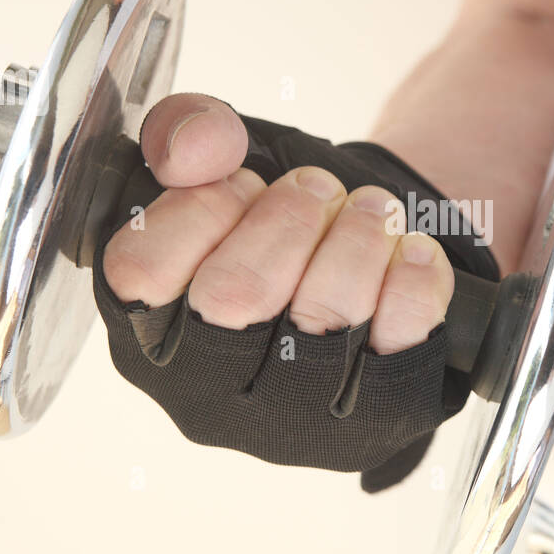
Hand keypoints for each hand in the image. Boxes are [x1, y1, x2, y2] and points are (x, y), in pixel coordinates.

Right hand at [91, 93, 496, 491]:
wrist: (370, 286)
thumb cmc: (279, 236)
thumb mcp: (224, 169)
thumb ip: (186, 131)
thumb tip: (194, 147)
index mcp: (147, 334)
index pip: (141, 269)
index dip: (201, 208)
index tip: (244, 183)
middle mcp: (206, 393)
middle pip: (234, 296)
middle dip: (288, 218)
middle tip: (319, 188)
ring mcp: (289, 421)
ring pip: (322, 319)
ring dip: (356, 239)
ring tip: (372, 211)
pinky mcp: (375, 423)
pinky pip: (399, 345)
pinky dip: (413, 280)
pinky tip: (412, 253)